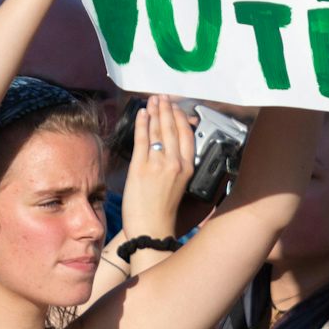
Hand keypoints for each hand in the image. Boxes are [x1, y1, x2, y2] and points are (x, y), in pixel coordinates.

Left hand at [123, 96, 197, 239]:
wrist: (151, 231)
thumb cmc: (167, 213)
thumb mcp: (184, 187)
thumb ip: (183, 167)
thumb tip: (180, 152)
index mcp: (188, 168)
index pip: (187, 135)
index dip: (180, 118)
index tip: (176, 107)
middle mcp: (175, 164)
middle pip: (172, 129)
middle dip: (167, 109)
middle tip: (163, 97)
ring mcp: (157, 165)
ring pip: (157, 131)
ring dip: (155, 112)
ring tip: (153, 100)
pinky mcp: (140, 168)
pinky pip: (141, 140)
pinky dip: (142, 124)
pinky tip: (142, 113)